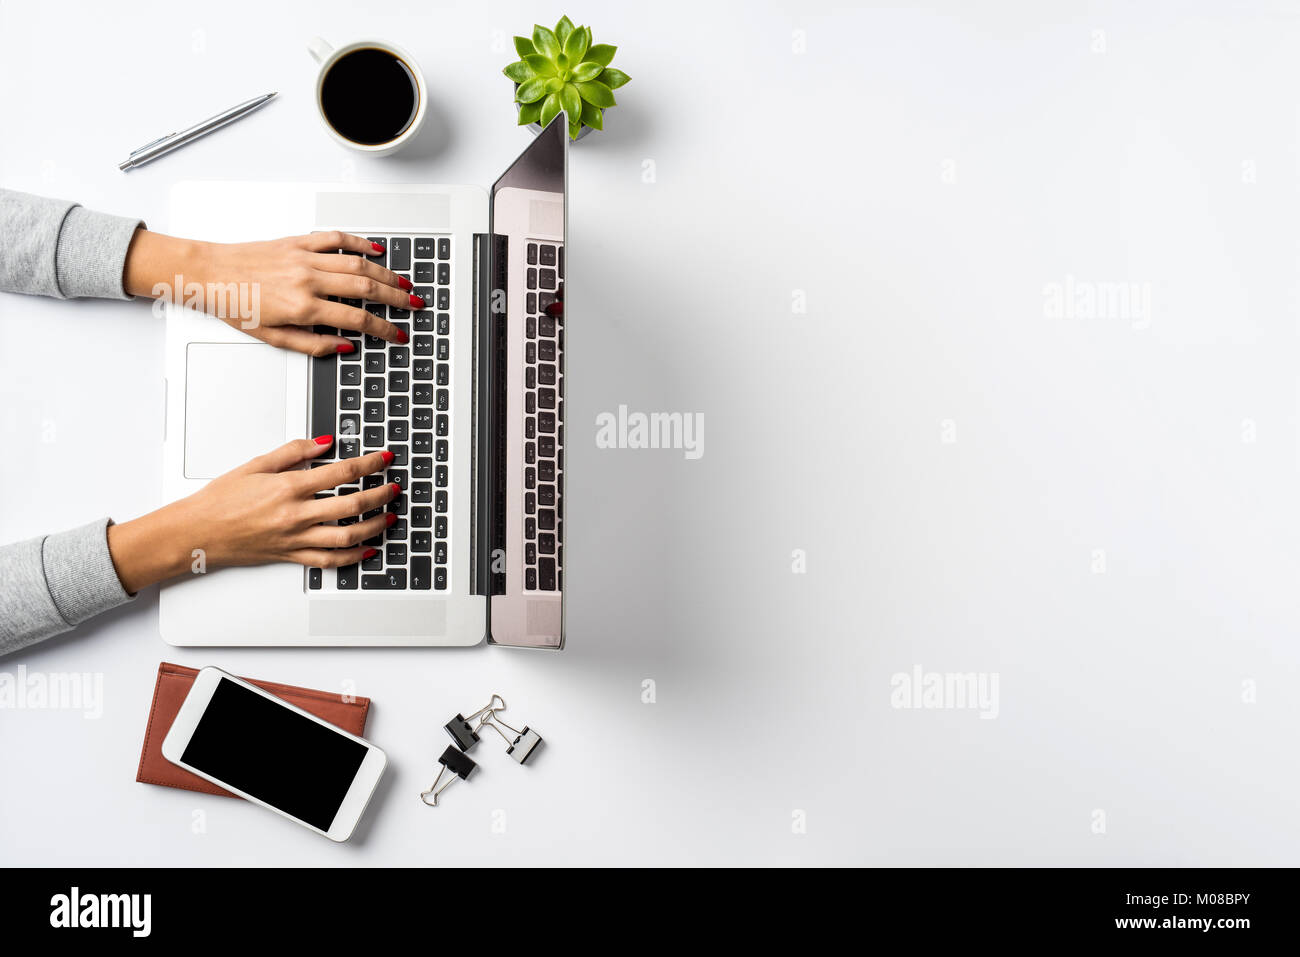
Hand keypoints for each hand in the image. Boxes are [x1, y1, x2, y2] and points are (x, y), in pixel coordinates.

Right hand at [106, 437, 399, 592]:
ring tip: (389, 517)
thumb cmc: (221, 499)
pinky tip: (367, 550)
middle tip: (394, 487)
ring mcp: (295, 539)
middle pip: (351, 505)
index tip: (384, 458)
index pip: (341, 474)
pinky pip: (328, 560)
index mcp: (289, 488)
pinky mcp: (291, 556)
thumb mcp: (256, 465)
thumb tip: (324, 441)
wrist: (197, 531)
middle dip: (379, 495)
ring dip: (373, 527)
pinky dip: (351, 558)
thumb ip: (293, 452)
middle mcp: (296, 515)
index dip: (369, 464)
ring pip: (346, 537)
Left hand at [124, 229, 425, 355]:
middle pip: (366, 288)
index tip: (397, 335)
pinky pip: (336, 239)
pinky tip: (376, 250)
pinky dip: (360, 243)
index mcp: (303, 308)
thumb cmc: (234, 305)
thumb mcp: (272, 338)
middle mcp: (307, 280)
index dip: (384, 329)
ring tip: (404, 282)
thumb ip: (313, 345)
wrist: (207, 274)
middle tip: (415, 305)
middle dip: (397, 298)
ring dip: (386, 273)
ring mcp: (304, 258)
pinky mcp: (297, 242)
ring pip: (358, 263)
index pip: (357, 320)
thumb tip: (345, 346)